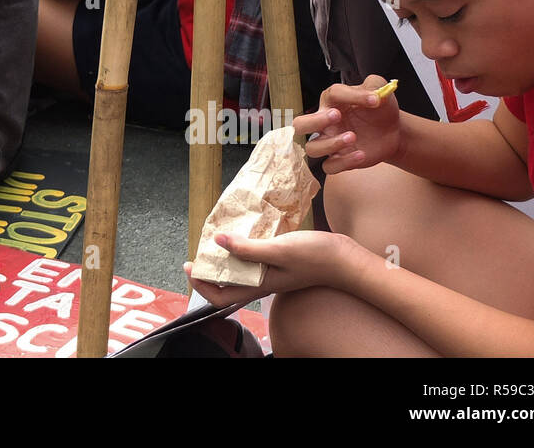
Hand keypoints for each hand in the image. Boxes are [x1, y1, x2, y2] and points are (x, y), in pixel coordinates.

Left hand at [184, 229, 353, 306]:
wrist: (343, 259)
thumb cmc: (314, 256)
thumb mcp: (277, 249)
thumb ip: (248, 248)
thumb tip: (217, 242)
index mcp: (258, 285)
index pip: (220, 297)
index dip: (200, 284)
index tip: (189, 265)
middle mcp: (261, 283)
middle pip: (226, 286)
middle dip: (208, 272)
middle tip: (198, 253)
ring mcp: (270, 274)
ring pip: (238, 273)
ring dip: (223, 261)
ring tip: (215, 242)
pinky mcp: (278, 264)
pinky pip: (252, 262)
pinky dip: (241, 252)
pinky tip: (241, 236)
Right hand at [293, 75, 402, 173]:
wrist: (393, 131)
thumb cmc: (380, 109)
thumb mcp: (380, 90)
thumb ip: (375, 85)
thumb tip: (374, 96)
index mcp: (332, 101)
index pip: (333, 94)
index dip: (353, 96)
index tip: (374, 100)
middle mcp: (325, 122)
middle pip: (300, 124)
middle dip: (314, 121)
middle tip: (336, 116)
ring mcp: (330, 141)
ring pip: (312, 148)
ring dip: (330, 144)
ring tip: (353, 137)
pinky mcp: (339, 158)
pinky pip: (329, 166)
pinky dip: (344, 162)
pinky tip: (361, 154)